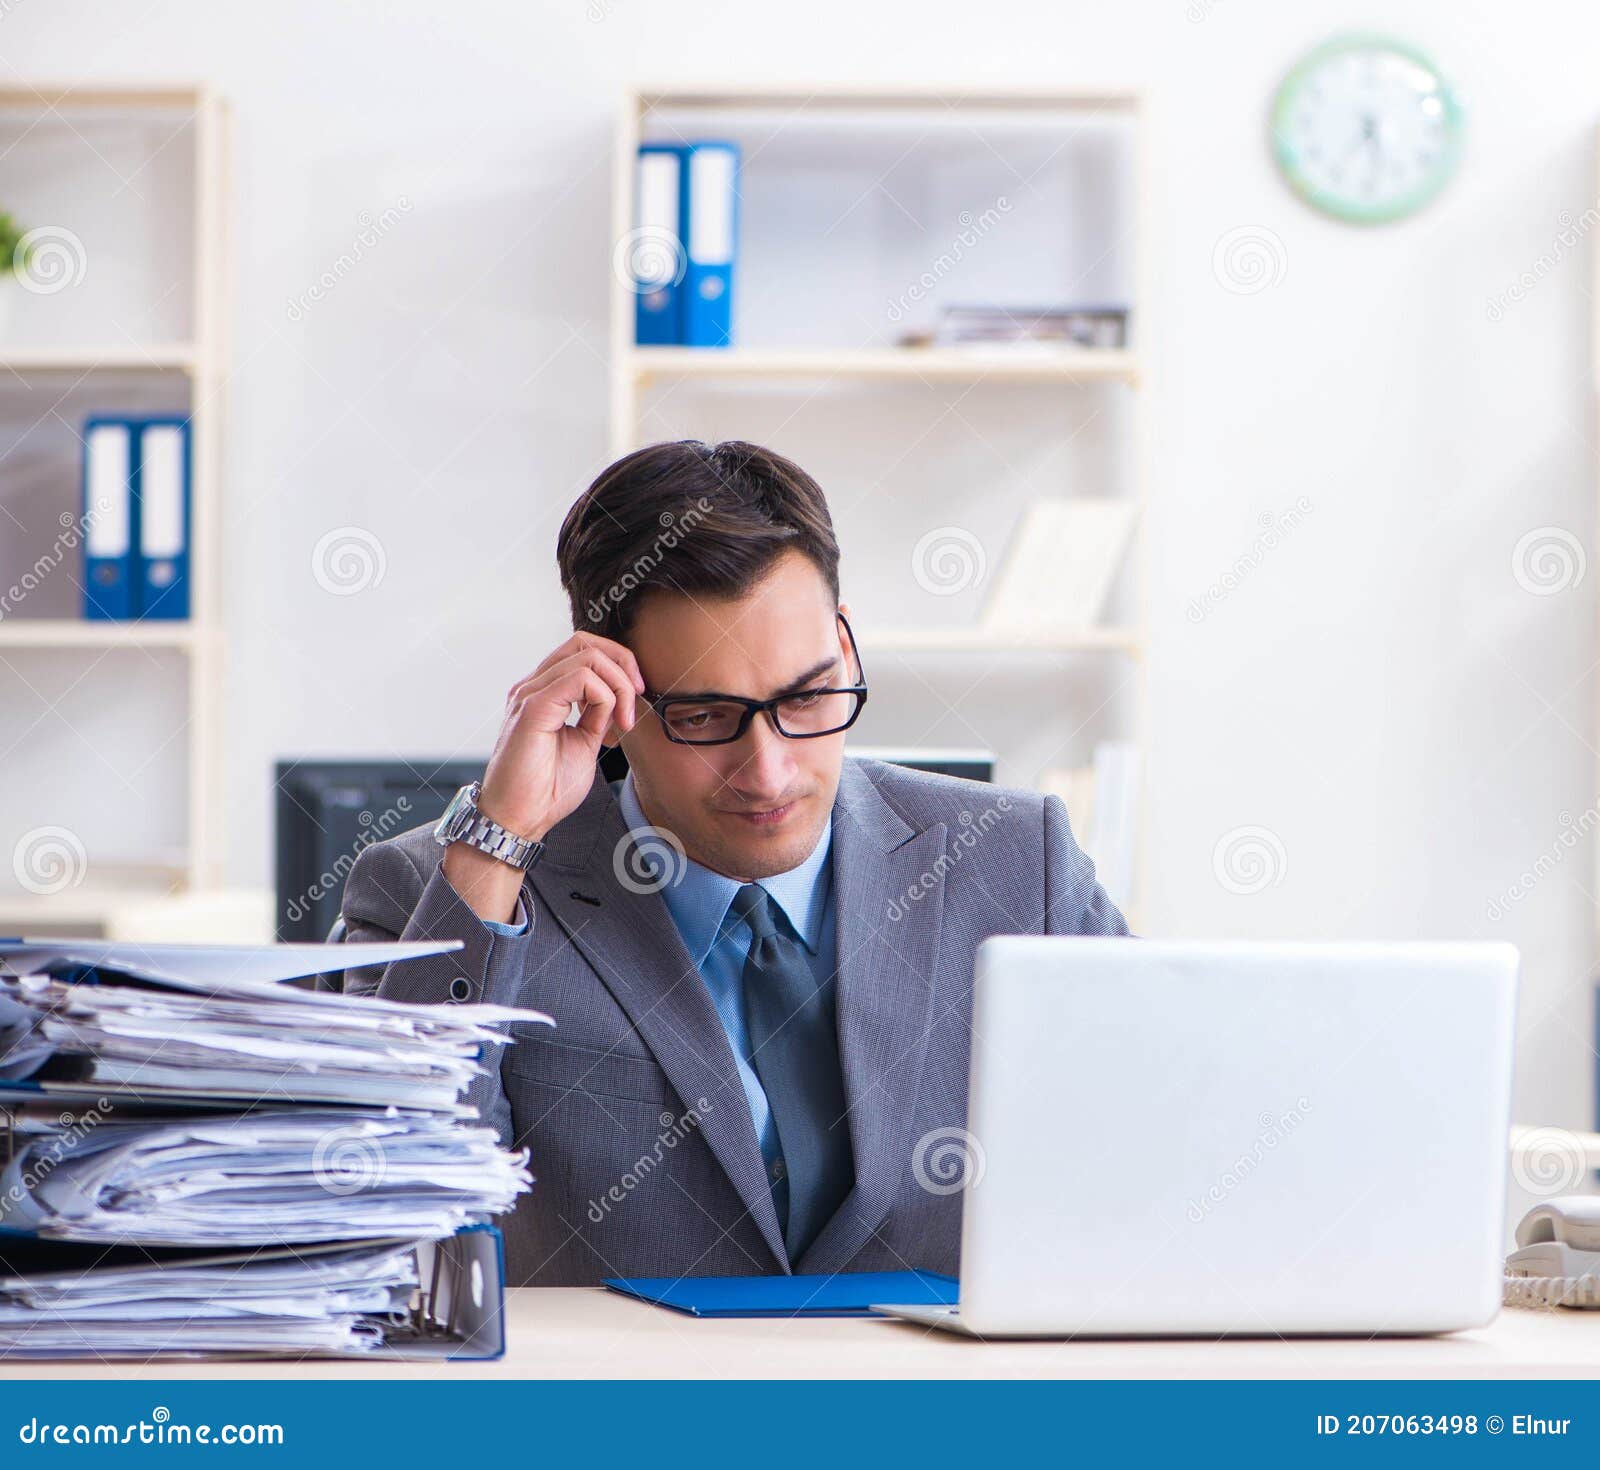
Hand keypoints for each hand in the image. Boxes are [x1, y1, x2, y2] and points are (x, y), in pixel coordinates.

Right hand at [441, 632, 644, 924]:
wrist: (519, 819)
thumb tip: (619, 698)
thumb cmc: (545, 789)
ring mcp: (530, 693)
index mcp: (543, 693)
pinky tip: (607, 727)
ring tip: (623, 723)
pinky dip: (606, 697)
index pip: (581, 649)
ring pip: (587, 656)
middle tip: (637, 696)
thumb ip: (598, 717)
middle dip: (622, 662)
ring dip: (619, 686)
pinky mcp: (533, 707)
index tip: (635, 695)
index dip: (617, 663)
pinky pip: (580, 679)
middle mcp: (533, 686)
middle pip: (584, 641)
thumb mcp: (584, 744)